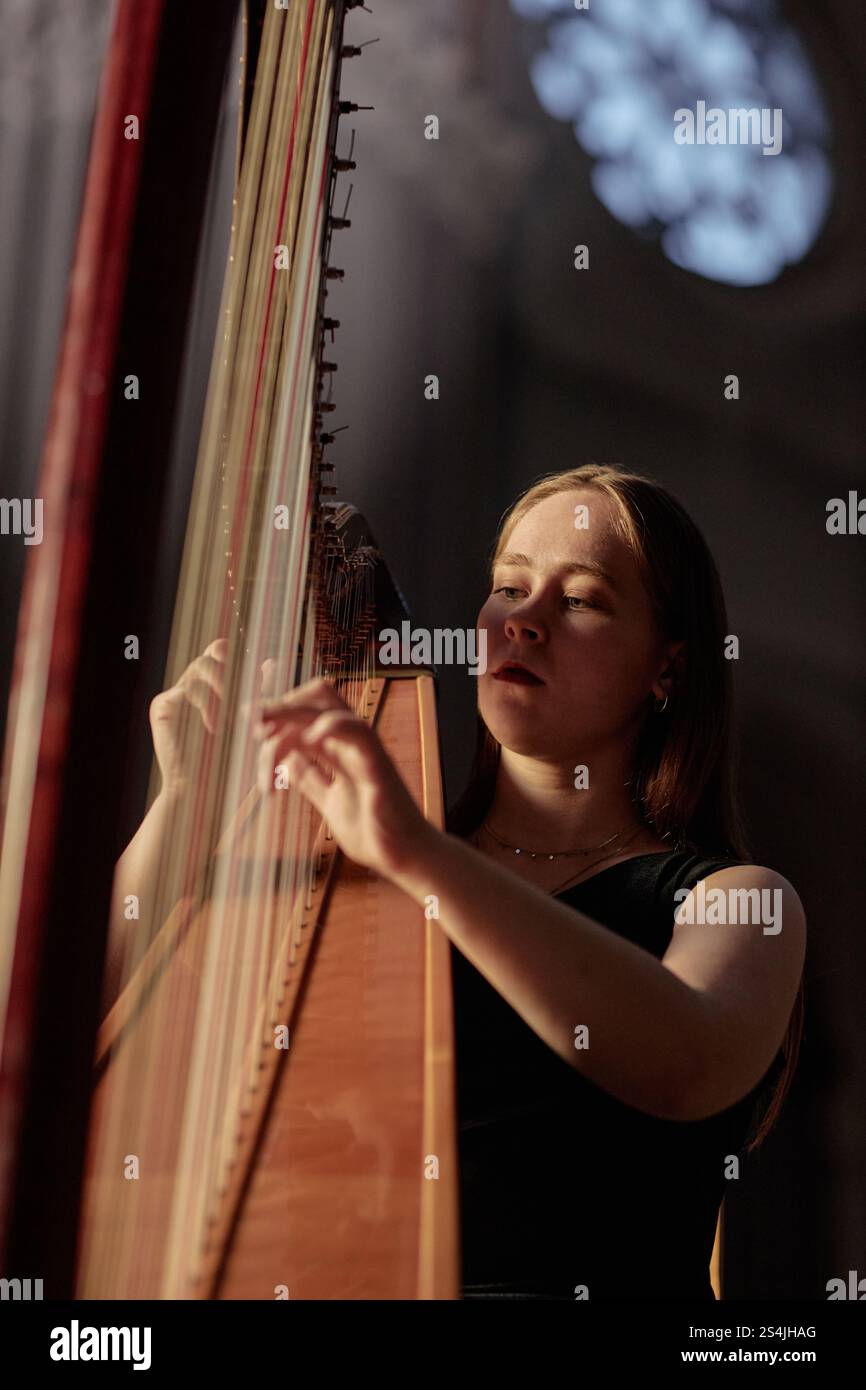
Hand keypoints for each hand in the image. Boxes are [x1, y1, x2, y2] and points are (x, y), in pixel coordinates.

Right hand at [149, 638, 275, 795]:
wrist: (205, 790)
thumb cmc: (232, 761)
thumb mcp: (251, 722)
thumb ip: (258, 692)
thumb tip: (271, 661)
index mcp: (212, 688)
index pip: (223, 653)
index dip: (240, 653)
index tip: (260, 667)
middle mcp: (192, 686)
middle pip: (213, 652)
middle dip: (234, 665)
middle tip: (247, 688)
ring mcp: (176, 694)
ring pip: (202, 665)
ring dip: (224, 684)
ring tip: (233, 710)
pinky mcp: (162, 706)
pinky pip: (187, 688)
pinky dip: (206, 704)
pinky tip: (215, 726)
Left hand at [253, 676, 434, 882]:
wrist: (407, 858)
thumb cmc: (376, 833)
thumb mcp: (331, 802)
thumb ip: (312, 780)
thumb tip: (287, 763)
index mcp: (341, 750)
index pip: (308, 713)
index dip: (279, 711)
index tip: (251, 725)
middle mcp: (352, 743)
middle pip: (317, 698)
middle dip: (279, 704)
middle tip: (249, 719)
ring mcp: (366, 751)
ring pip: (329, 707)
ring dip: (290, 712)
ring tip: (262, 730)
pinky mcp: (378, 765)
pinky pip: (357, 730)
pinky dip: (329, 726)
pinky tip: (307, 740)